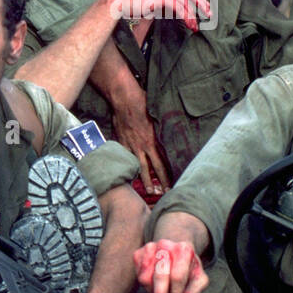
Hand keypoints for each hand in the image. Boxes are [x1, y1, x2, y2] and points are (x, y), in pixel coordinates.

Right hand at [109, 78, 170, 196]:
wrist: (124, 99)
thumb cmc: (141, 103)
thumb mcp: (156, 116)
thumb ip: (160, 128)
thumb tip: (167, 132)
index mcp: (152, 140)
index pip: (162, 161)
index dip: (167, 174)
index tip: (172, 183)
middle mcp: (142, 145)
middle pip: (152, 168)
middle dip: (158, 181)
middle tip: (164, 193)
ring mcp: (130, 145)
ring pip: (138, 166)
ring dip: (144, 179)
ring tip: (149, 190)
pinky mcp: (120, 142)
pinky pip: (125, 157)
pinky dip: (128, 166)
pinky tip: (129, 174)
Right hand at [110, 0, 211, 32]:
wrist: (120, 1)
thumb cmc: (132, 2)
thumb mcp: (150, 1)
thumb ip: (161, 4)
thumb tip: (168, 12)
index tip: (203, 7)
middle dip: (201, 3)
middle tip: (209, 13)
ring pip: (185, 2)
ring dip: (193, 15)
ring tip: (196, 26)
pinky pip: (178, 7)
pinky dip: (186, 15)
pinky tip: (189, 23)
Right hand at [133, 239, 207, 292]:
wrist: (175, 249)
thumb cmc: (187, 265)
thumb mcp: (198, 277)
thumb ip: (195, 291)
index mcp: (184, 250)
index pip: (177, 276)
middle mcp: (166, 246)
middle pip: (160, 276)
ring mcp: (150, 248)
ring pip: (146, 278)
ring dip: (153, 291)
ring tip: (162, 291)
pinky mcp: (138, 253)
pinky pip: (138, 275)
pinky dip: (146, 285)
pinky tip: (155, 283)